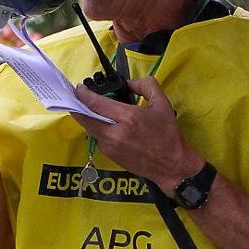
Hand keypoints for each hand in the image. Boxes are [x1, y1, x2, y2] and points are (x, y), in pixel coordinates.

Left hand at [73, 77, 203, 191]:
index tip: (79, 88)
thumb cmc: (167, 134)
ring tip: (90, 108)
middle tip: (78, 97)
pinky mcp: (110, 156)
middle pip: (86, 118)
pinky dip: (97, 129)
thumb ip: (146, 85)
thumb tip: (129, 83)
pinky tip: (104, 123)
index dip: (84, 94)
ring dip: (87, 118)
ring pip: (89, 128)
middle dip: (78, 106)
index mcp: (128, 118)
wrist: (171, 165)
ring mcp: (111, 146)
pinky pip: (97, 138)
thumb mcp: (162, 103)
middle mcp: (115, 133)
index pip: (97, 104)